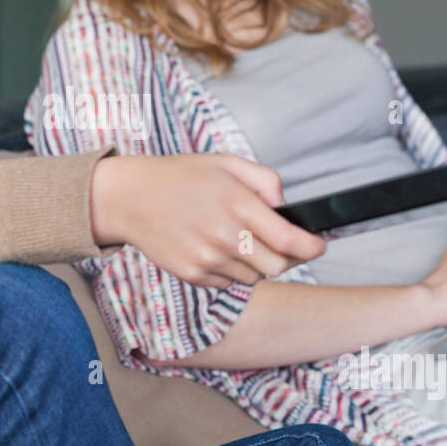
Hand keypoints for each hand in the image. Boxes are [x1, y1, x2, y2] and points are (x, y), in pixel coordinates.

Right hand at [90, 153, 324, 287]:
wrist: (128, 198)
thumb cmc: (179, 176)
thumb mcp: (226, 162)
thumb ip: (264, 181)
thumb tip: (284, 207)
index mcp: (237, 204)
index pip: (289, 240)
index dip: (311, 247)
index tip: (318, 245)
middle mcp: (224, 236)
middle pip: (277, 267)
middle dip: (286, 257)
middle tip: (279, 243)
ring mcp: (207, 259)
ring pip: (253, 277)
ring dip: (255, 263)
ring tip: (235, 238)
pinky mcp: (192, 274)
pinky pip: (227, 283)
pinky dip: (230, 270)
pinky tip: (213, 247)